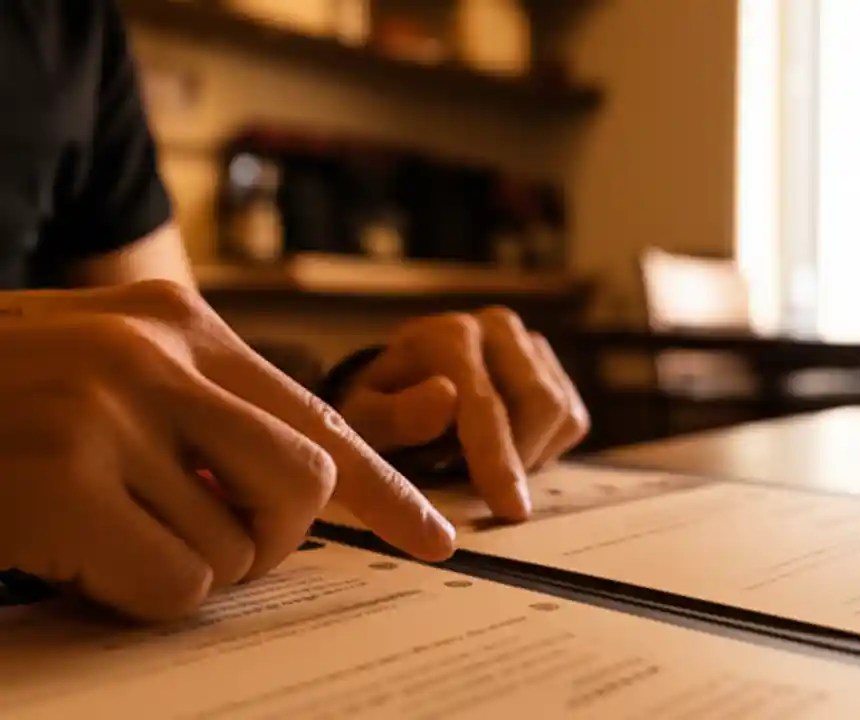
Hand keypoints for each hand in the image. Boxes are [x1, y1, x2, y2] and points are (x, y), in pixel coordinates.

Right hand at [0, 281, 454, 620]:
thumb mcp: (105, 369)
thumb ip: (199, 411)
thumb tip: (296, 491)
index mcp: (178, 322)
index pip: (318, 416)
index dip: (386, 488)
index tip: (435, 539)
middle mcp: (153, 354)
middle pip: (306, 485)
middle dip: (276, 541)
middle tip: (218, 548)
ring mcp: (105, 413)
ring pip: (239, 547)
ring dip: (188, 569)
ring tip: (113, 538)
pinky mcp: (60, 482)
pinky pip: (174, 587)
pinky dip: (138, 597)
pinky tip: (75, 559)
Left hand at [337, 308, 589, 520]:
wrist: (401, 388)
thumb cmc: (379, 411)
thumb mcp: (366, 421)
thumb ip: (398, 414)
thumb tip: (446, 396)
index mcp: (449, 335)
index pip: (486, 402)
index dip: (499, 458)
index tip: (511, 509)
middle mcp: (496, 326)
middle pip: (539, 402)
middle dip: (519, 457)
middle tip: (485, 489)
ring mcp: (530, 344)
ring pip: (561, 412)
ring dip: (530, 454)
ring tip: (487, 465)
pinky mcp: (553, 368)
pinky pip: (572, 420)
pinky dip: (545, 448)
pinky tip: (506, 449)